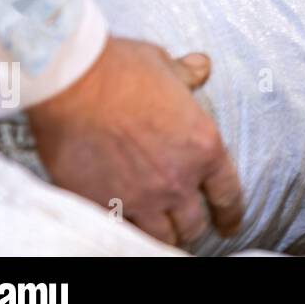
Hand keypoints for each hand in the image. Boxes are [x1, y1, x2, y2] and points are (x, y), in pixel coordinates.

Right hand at [27, 37, 243, 246]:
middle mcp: (177, 179)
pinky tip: (126, 230)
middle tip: (186, 223)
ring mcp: (139, 198)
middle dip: (192, 225)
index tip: (229, 224)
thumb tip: (201, 67)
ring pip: (160, 238)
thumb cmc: (122, 70)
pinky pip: (122, 234)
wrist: (73, 84)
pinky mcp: (101, 206)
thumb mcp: (167, 65)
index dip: (231, 213)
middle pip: (194, 224)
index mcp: (202, 145)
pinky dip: (127, 234)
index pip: (227, 193)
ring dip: (162, 235)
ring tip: (159, 232)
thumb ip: (187, 76)